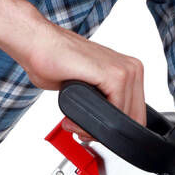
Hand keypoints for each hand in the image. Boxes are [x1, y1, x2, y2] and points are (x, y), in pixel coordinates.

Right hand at [10, 18, 146, 138]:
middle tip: (79, 128)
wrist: (38, 44)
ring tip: (73, 122)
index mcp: (129, 70)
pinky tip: (73, 117)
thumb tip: (106, 126)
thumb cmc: (56, 62)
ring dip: (94, 128)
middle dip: (104, 131)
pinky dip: (92, 122)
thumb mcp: (89, 88)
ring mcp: (126, 70)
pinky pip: (115, 112)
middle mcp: (132, 68)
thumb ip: (103, 103)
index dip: (113, 130)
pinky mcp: (115, 75)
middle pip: (133, 118)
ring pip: (124, 118)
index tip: (89, 129)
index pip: (135, 113)